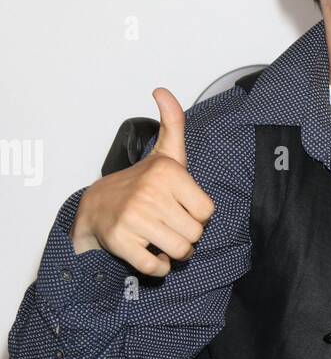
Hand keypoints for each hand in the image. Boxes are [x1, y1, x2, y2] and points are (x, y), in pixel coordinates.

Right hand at [70, 88, 215, 275]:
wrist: (94, 208)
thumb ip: (173, 124)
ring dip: (173, 253)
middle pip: (195, 235)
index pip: (207, 213)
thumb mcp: (163, 153)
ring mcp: (134, 218)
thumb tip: (162, 90)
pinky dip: (157, 267)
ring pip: (180, 252)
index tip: (180, 208)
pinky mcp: (122, 241)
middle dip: (185, 235)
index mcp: (167, 172)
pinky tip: (149, 252)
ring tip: (160, 238)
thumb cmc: (139, 185)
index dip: (196, 216)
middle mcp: (150, 193)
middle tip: (168, 225)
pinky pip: (157, 268)